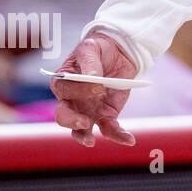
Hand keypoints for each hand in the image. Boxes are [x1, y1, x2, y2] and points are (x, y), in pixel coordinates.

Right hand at [51, 32, 137, 146]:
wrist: (117, 52)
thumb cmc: (97, 49)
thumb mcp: (91, 48)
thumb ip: (89, 63)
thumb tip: (91, 78)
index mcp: (63, 83)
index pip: (64, 91)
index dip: (80, 91)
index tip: (98, 84)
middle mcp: (72, 101)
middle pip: (63, 116)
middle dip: (72, 121)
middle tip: (84, 121)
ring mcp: (88, 110)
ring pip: (80, 130)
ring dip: (84, 137)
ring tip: (91, 141)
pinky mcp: (106, 114)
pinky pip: (109, 128)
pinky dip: (118, 135)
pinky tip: (129, 139)